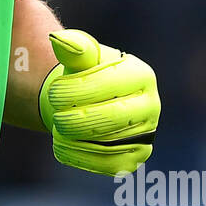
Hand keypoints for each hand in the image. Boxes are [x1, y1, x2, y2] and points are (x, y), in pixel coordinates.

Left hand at [39, 29, 158, 175]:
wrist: (87, 103)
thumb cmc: (83, 76)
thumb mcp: (79, 58)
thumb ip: (73, 48)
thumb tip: (60, 40)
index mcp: (141, 74)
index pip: (108, 85)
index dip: (76, 90)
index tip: (54, 91)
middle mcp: (151, 105)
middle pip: (111, 117)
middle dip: (75, 117)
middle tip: (56, 115)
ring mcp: (146, 134)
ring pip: (108, 143)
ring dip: (74, 138)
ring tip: (57, 129)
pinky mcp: (136, 157)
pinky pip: (108, 164)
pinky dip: (80, 156)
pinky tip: (62, 145)